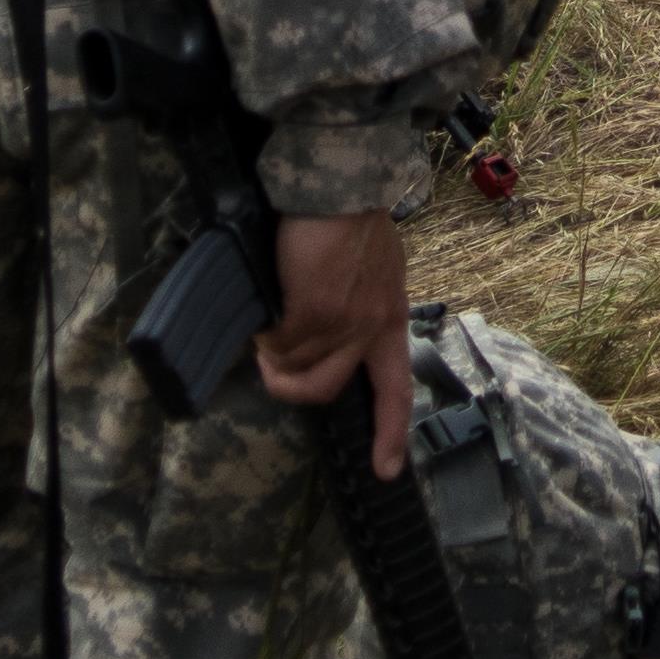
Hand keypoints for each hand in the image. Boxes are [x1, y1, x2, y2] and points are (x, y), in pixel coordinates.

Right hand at [256, 208, 416, 476]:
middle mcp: (372, 328)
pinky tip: (262, 319)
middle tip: (272, 372)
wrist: (340, 187)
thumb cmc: (353, 222)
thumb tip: (331, 328)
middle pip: (327, 389)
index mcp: (391, 320)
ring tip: (264, 331)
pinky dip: (263, 338)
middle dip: (290, 389)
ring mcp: (342, 323)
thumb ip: (362, 305)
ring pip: (295, 367)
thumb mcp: (376, 271)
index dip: (391, 434)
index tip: (387, 470)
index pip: (397, 389)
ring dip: (273, 356)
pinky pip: (278, 345)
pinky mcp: (312, 310)